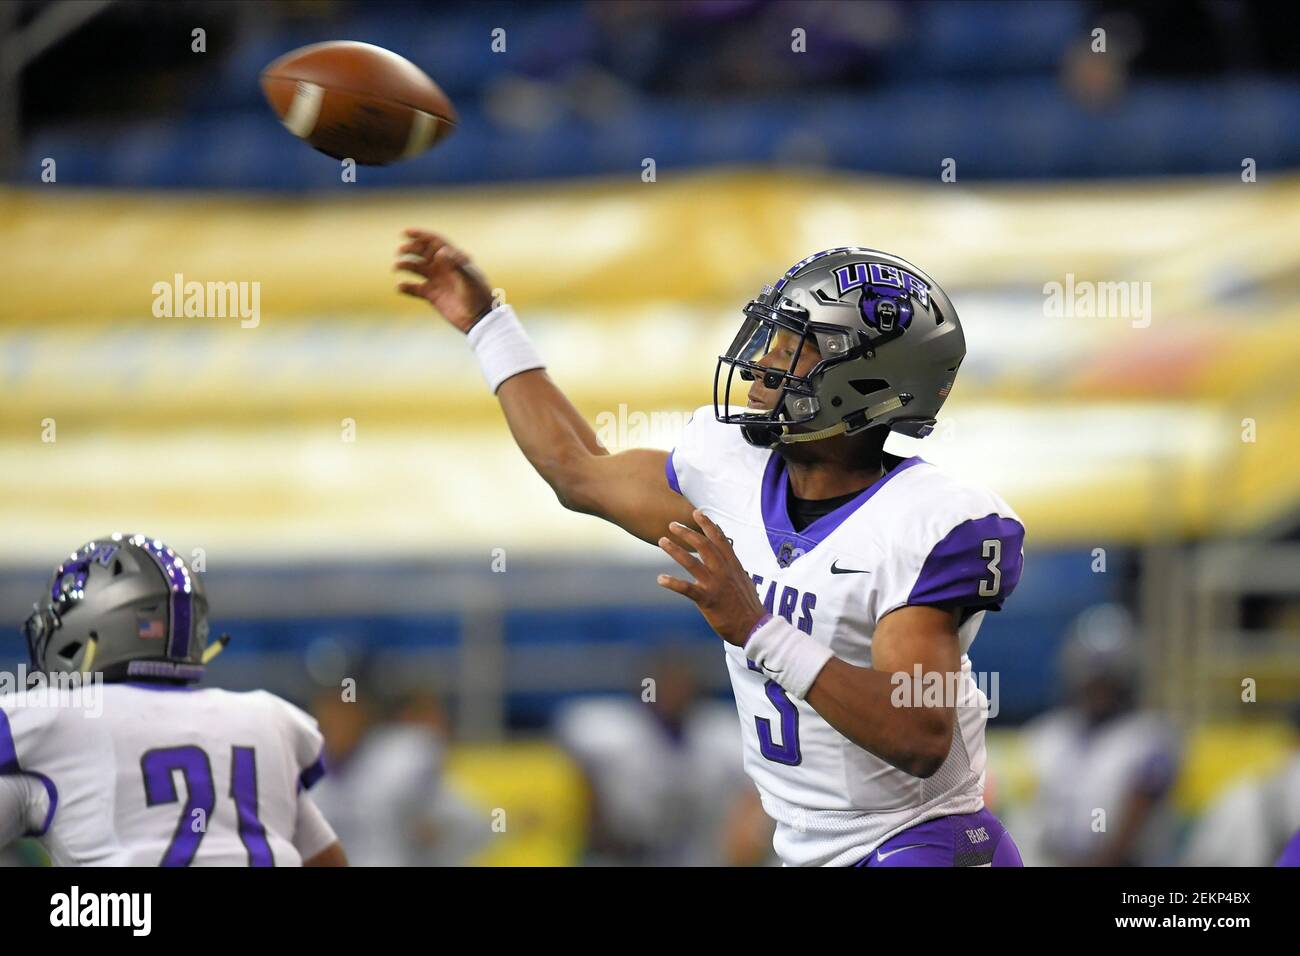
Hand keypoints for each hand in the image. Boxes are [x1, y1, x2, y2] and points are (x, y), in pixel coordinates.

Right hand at [395, 229, 494, 332]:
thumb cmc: (478, 296)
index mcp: (454, 258)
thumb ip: (455, 264)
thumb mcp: (469, 278)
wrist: (479, 319)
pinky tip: (400, 287)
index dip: (420, 235)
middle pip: (422, 252)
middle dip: (410, 249)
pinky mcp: (432, 296)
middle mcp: (444, 267)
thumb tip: (439, 251)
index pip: (435, 242)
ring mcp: (437, 281)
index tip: (406, 232)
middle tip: (400, 251)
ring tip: (397, 266)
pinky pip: (415, 289)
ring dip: (405, 265)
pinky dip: (406, 287)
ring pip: (416, 268)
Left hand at [656, 509, 766, 645]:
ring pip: (692, 562)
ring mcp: (715, 585)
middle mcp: (723, 571)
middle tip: (672, 524)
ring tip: (662, 541)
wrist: (754, 628)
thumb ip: (732, 569)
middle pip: (703, 545)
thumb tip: (727, 560)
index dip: (708, 524)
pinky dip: (672, 583)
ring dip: (675, 550)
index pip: (720, 539)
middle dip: (687, 533)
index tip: (697, 512)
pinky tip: (660, 579)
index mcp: (733, 565)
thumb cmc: (748, 607)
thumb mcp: (743, 581)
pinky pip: (687, 589)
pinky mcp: (708, 600)